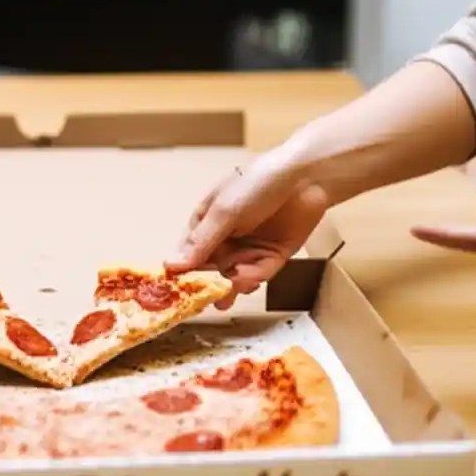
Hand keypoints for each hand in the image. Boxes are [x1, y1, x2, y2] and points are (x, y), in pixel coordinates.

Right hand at [167, 149, 329, 307]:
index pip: (187, 254)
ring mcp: (248, 248)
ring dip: (230, 287)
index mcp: (205, 223)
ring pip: (233, 276)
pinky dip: (251, 280)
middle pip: (209, 270)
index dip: (182, 273)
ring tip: (225, 297)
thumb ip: (201, 240)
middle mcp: (224, 238)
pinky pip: (258, 274)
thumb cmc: (257, 182)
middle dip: (208, 285)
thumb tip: (170, 265)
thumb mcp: (224, 210)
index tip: (178, 292)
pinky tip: (247, 282)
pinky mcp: (271, 256)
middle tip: (207, 299)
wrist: (305, 175)